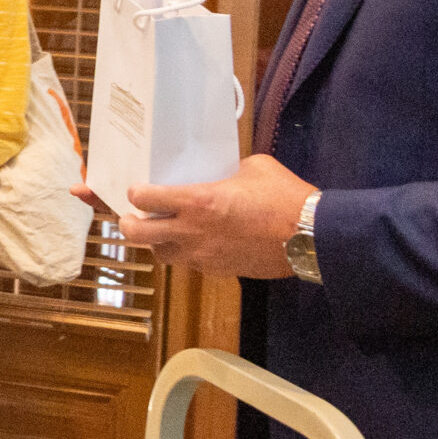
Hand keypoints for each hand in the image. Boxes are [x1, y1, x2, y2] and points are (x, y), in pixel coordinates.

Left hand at [117, 154, 317, 278]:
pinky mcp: (217, 271)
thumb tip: (218, 172)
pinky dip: (183, 252)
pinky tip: (194, 241)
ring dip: (155, 242)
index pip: (143, 199)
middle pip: (136, 233)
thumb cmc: (285, 197)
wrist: (312, 237)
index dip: (132, 193)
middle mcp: (192, 230)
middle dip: (126, 223)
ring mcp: (203, 255)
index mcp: (197, 201)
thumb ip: (224, 170)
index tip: (135, 189)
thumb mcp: (252, 167)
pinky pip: (188, 264)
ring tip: (161, 229)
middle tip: (130, 216)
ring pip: (160, 254)